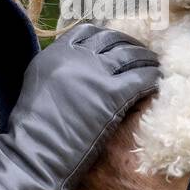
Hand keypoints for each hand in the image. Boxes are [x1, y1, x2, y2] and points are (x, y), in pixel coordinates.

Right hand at [0, 24, 158, 189]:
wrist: (34, 157)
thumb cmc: (33, 132)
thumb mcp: (37, 87)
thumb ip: (58, 71)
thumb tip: (77, 68)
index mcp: (55, 53)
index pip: (89, 32)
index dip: (108, 38)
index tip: (117, 45)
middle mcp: (76, 56)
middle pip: (114, 40)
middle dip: (130, 46)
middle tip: (141, 55)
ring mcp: (96, 73)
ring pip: (131, 56)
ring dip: (145, 59)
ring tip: (154, 66)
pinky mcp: (113, 94)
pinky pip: (140, 78)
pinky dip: (151, 78)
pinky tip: (156, 83)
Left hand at [67, 98, 189, 189]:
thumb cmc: (182, 164)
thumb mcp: (162, 123)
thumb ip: (142, 102)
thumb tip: (134, 82)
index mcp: (109, 147)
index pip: (83, 132)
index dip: (79, 126)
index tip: (76, 121)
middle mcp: (97, 176)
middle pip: (71, 162)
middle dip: (71, 154)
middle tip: (68, 147)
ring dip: (71, 180)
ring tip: (72, 172)